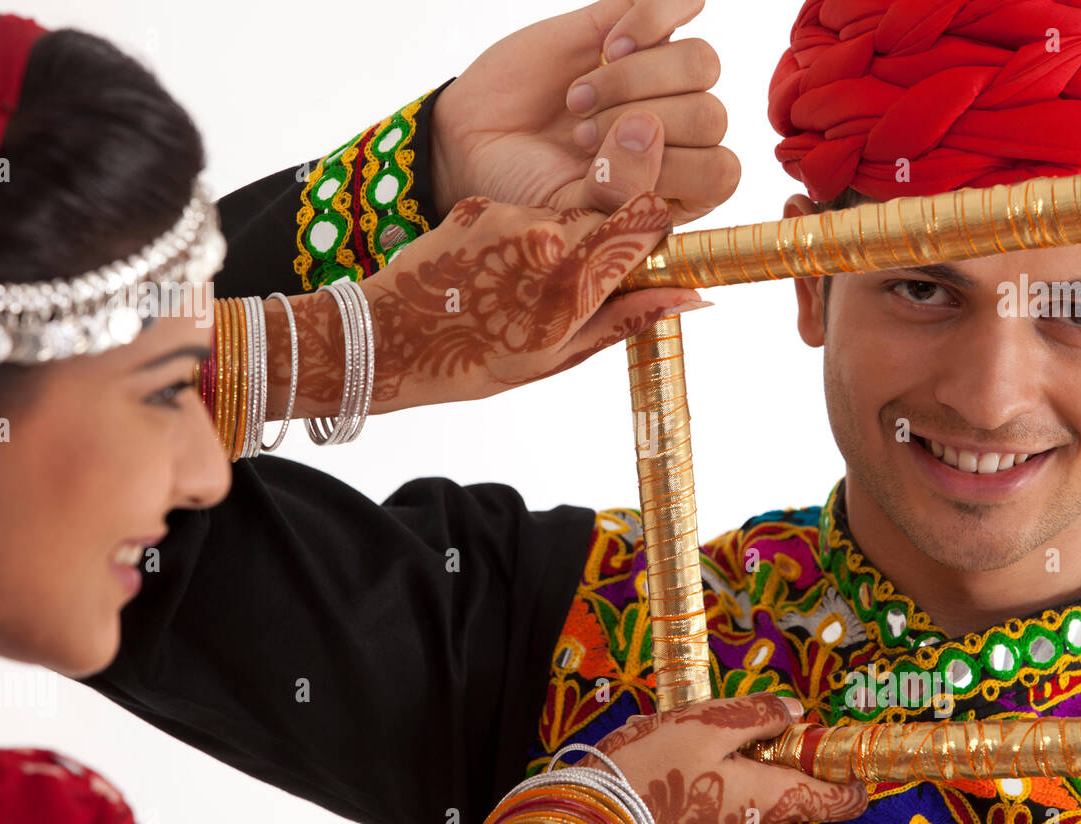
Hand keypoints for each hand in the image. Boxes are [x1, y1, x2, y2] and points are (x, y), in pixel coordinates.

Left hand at [318, 192, 703, 412]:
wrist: (385, 340)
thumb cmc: (472, 363)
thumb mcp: (558, 357)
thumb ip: (626, 318)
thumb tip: (694, 296)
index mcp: (572, 279)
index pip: (648, 218)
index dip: (654, 233)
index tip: (648, 256)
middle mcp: (546, 235)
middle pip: (608, 215)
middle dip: (605, 245)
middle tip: (574, 290)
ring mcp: (510, 215)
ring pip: (566, 217)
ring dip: (561, 247)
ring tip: (520, 291)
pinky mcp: (481, 204)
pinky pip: (526, 216)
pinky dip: (523, 242)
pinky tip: (494, 276)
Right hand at [430, 0, 738, 224]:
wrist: (475, 143)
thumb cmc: (527, 187)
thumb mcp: (571, 215)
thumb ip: (619, 193)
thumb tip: (646, 130)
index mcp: (680, 190)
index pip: (722, 172)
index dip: (671, 167)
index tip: (606, 168)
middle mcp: (681, 134)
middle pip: (713, 115)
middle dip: (639, 126)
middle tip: (579, 137)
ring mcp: (662, 78)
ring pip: (703, 63)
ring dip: (635, 81)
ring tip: (580, 100)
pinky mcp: (637, 27)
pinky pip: (683, 2)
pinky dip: (650, 21)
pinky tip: (607, 46)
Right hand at [584, 693, 867, 823]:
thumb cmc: (648, 772)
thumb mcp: (703, 723)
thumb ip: (756, 714)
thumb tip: (793, 711)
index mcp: (771, 799)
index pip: (839, 797)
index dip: (849, 769)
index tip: (842, 746)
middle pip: (790, 788)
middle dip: (770, 752)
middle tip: (732, 722)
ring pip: (752, 796)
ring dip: (733, 764)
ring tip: (686, 738)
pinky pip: (723, 808)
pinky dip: (710, 782)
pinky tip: (671, 763)